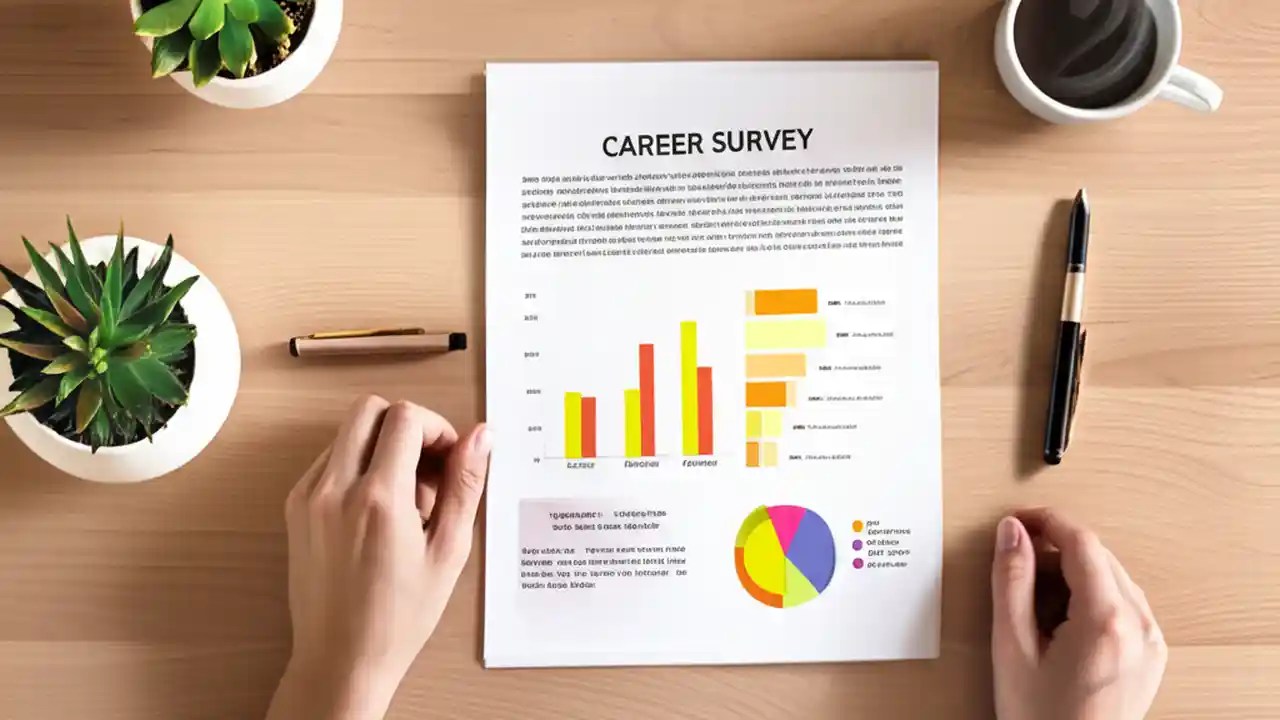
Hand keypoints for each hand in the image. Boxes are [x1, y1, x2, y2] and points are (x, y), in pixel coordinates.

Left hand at [266, 396, 491, 719]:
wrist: (341, 658)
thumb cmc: (398, 617)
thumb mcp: (448, 551)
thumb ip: (465, 485)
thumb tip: (480, 437)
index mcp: (379, 499)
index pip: (405, 418)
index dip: (436, 428)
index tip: (449, 458)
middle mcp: (336, 490)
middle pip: (369, 408)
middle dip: (406, 425)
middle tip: (428, 465)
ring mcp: (309, 497)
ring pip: (347, 432)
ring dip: (382, 446)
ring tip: (407, 497)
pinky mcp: (295, 507)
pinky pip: (329, 460)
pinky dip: (358, 467)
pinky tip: (380, 509)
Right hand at [991, 509, 1166, 719]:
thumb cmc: (1039, 719)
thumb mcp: (1011, 646)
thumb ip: (1010, 581)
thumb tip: (1012, 531)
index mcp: (1107, 619)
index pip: (1082, 542)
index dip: (1046, 522)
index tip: (1017, 521)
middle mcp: (1140, 626)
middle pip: (1098, 557)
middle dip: (1055, 552)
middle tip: (1014, 566)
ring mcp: (1151, 642)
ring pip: (1111, 579)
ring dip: (1072, 575)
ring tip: (1033, 605)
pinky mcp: (1151, 656)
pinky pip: (1123, 605)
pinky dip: (1090, 599)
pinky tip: (1060, 623)